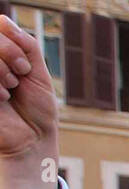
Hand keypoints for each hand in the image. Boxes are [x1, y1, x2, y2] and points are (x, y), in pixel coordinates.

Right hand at [0, 16, 57, 188]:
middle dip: (9, 53)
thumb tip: (4, 21)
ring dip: (2, 71)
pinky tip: (2, 99)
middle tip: (20, 75)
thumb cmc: (36, 108)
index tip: (26, 65)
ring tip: (10, 89)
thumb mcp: (37, 71)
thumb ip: (26, 44)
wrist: (34, 138)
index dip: (11, 39)